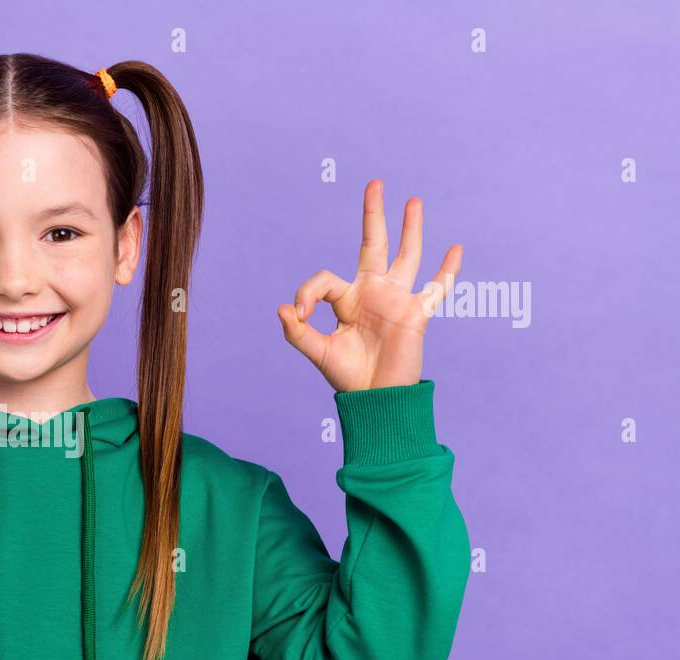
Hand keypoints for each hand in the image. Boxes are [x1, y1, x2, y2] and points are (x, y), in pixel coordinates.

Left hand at [276, 179, 461, 391]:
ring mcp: (397, 299)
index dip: (307, 292)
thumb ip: (297, 332)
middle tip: (374, 183)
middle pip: (373, 244)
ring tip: (413, 200)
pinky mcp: (417, 313)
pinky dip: (447, 270)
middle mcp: (372, 292)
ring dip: (410, 229)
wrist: (376, 398)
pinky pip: (436, 288)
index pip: (325, 279)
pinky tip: (455, 249)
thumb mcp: (317, 352)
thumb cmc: (348, 376)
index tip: (298, 313)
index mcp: (347, 300)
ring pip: (406, 255)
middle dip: (373, 215)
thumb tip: (282, 308)